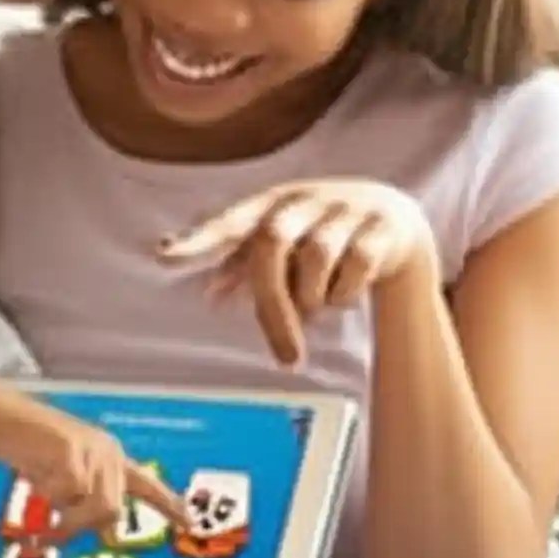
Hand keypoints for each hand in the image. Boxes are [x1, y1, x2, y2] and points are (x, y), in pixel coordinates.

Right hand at [0, 379, 190, 535]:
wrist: (2, 417)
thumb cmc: (30, 448)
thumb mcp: (63, 479)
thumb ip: (86, 502)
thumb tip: (107, 534)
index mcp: (109, 457)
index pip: (145, 484)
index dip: (167, 505)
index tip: (188, 522)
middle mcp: (107, 453)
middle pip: (111, 510)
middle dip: (81, 526)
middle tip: (55, 530)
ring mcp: (92, 449)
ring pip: (94, 506)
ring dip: (65, 517)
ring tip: (43, 507)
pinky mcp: (72, 448)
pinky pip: (68, 491)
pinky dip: (48, 494)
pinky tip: (36, 478)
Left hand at [155, 178, 440, 366]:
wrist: (394, 221)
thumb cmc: (318, 233)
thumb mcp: (282, 244)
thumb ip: (244, 267)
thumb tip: (211, 295)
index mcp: (268, 205)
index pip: (226, 223)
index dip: (197, 240)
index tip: (164, 256)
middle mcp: (301, 200)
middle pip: (270, 243)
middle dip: (273, 304)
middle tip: (285, 357)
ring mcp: (343, 208)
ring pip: (316, 259)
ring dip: (314, 298)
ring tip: (316, 305)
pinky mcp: (380, 227)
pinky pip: (357, 268)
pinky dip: (346, 293)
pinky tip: (345, 292)